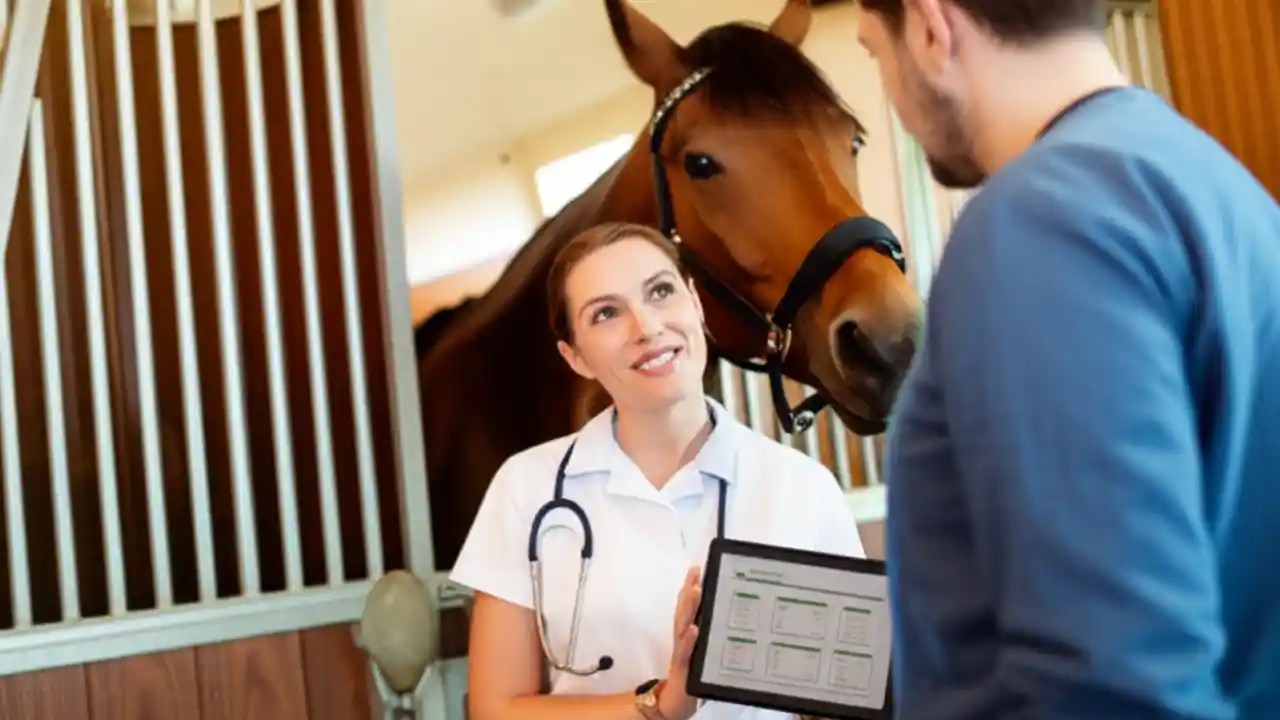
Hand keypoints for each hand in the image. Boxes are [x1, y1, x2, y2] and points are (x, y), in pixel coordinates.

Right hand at [658, 566, 701, 719]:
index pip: (689, 606)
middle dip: (689, 591)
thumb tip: (729, 615)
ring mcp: (681, 652)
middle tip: (696, 574)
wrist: (676, 702)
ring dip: (688, 609)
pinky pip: (685, 653)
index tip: (698, 568)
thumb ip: (710, 633)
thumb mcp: (704, 651)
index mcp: (689, 633)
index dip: (691, 586)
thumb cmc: (692, 674)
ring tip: (695, 592)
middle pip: (684, 611)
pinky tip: (695, 630)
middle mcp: (682, 638)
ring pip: (682, 626)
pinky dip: (689, 641)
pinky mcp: (682, 668)